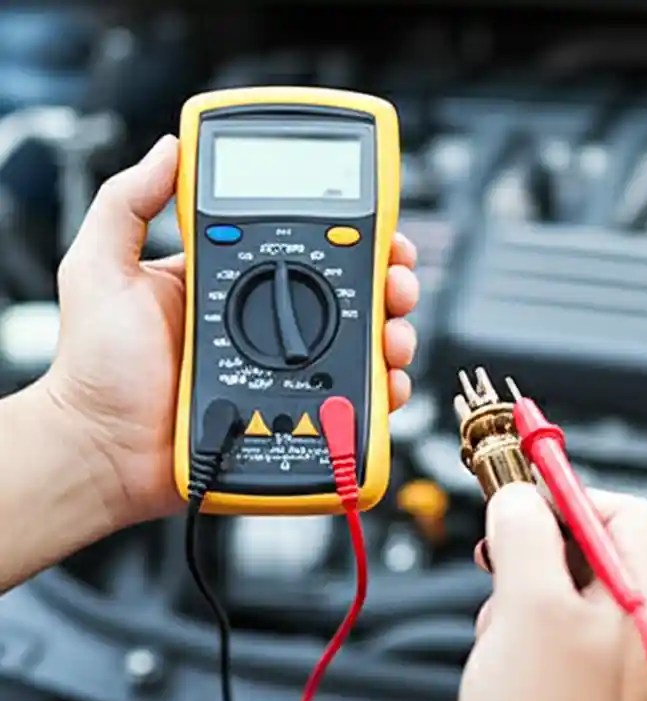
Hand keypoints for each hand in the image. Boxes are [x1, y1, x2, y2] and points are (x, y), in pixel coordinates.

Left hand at [41, 135, 420, 527]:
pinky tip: (383, 381)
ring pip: (363, 343)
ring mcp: (285, 368)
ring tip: (392, 334)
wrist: (104, 451)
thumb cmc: (97, 369)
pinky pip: (353, 399)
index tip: (378, 230)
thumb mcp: (101, 269)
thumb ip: (127, 203)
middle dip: (390, 281)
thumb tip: (167, 150)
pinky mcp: (297, 412)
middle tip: (397, 283)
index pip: (306, 245)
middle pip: (351, 292)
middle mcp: (267, 322)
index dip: (350, 234)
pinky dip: (381, 390)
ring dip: (393, 332)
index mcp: (233, 282)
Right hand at [459, 484, 646, 700]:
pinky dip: (532, 642)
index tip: (519, 490)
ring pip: (575, 599)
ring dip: (528, 602)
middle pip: (597, 554)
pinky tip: (507, 669)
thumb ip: (526, 534)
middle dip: (539, 556)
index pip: (624, 512)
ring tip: (502, 639)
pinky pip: (568, 644)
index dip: (568, 495)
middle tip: (501, 574)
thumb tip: (519, 493)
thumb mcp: (527, 608)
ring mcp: (633, 673)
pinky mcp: (604, 700)